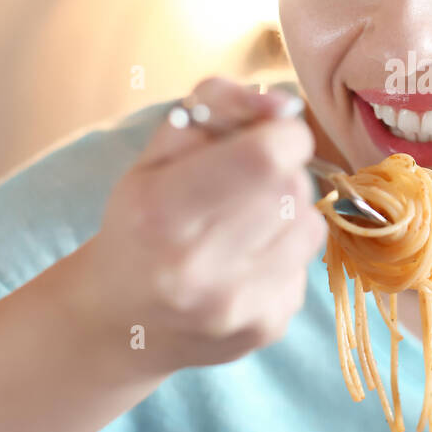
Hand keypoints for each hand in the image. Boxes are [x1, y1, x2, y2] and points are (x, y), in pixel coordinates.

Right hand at [72, 76, 327, 376]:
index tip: (262, 140)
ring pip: (310, 224)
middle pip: (294, 185)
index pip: (268, 155)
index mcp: (162, 212)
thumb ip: (218, 104)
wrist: (122, 323)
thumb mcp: (158, 153)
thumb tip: (284, 105)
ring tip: (243, 227)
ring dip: (288, 215)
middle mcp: (199, 267)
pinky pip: (307, 267)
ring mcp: (237, 305)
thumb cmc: (140, 223)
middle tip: (244, 186)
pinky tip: (245, 265)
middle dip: (280, 173)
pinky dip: (284, 256)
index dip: (279, 135)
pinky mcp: (267, 327)